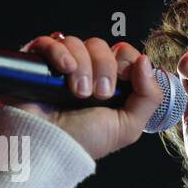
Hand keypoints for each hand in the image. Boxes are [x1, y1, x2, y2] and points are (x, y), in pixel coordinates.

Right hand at [0, 33, 163, 161]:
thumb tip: (146, 61)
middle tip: (99, 94)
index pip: (124, 52)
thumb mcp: (128, 126)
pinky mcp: (38, 62)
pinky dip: (59, 52)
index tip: (121, 82)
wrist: (49, 146)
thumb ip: (149, 96)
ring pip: (77, 43)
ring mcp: (62, 65)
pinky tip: (64, 69)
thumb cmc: (86, 141)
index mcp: (110, 83)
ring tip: (78, 94)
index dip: (126, 61)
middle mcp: (87, 71)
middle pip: (101, 45)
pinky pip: (50, 41)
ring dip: (83, 67)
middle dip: (104, 67)